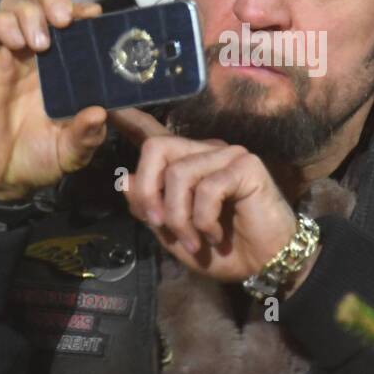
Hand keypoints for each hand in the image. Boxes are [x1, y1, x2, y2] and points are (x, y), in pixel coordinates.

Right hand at [0, 0, 106, 200]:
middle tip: (63, 19)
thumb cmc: (38, 158)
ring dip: (30, 11)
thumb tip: (100, 112)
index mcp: (66, 64)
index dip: (82, 10)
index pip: (74, 18)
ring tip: (40, 43)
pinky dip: (2, 24)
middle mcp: (38, 51)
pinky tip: (16, 46)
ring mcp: (9, 51)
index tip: (93, 17)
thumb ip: (87, 134)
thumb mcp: (72, 151)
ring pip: (15, 1)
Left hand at [113, 111, 315, 286]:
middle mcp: (205, 151)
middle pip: (157, 148)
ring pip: (178, 173)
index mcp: (186, 163)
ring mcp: (226, 154)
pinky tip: (214, 235)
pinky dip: (203, 220)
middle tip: (158, 225)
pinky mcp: (246, 165)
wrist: (263, 265)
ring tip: (193, 241)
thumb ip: (150, 209)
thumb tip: (125, 181)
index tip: (110, 108)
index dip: (132, 120)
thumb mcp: (174, 234)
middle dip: (148, 191)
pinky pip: (207, 187)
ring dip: (178, 217)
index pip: (154, 135)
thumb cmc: (222, 250)